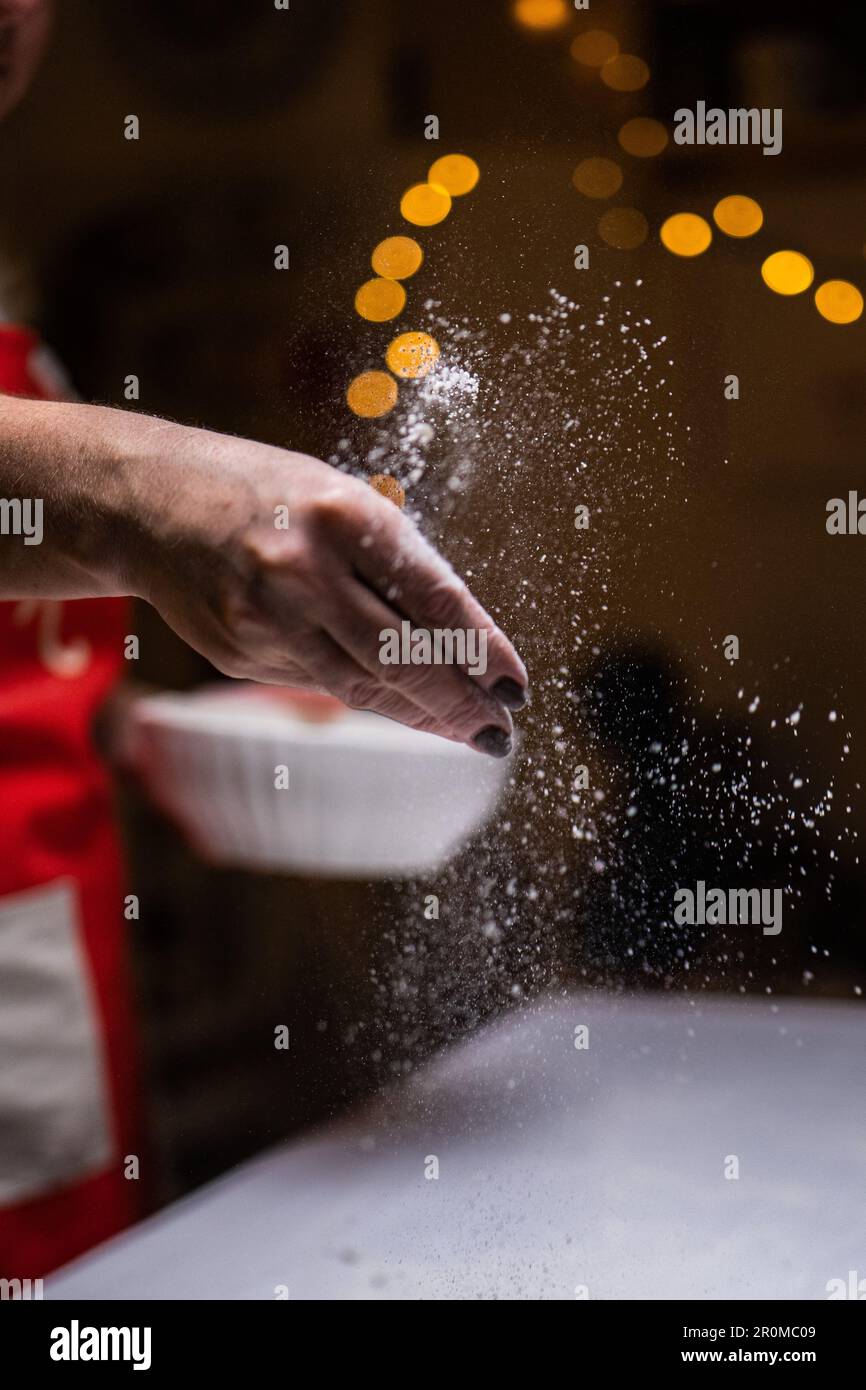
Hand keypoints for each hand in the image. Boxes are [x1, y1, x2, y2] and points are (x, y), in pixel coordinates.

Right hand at [131, 426, 527, 755]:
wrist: (149, 501)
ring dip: (422, 714)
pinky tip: (404, 709)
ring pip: (363, 685)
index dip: (484, 649)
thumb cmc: (265, 493)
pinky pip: (321, 685)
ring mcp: (265, 617)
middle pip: (403, 656)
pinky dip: (371, 700)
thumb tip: (460, 644)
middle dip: (461, 702)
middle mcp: (304, 570)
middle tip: (500, 732)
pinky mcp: (238, 651)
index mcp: (343, 514)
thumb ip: (391, 562)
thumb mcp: (338, 498)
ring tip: (467, 732)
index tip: (516, 686)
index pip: (434, 596)